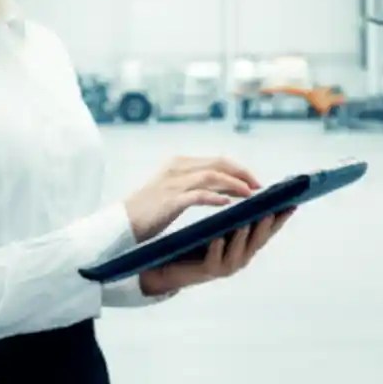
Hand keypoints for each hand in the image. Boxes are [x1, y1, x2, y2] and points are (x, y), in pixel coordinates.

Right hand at [124, 156, 260, 242]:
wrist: (122, 223)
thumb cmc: (151, 210)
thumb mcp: (174, 190)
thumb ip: (196, 184)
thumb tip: (227, 189)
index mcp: (180, 163)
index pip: (217, 160)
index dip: (239, 169)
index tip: (255, 181)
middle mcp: (177, 168)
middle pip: (219, 164)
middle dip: (242, 174)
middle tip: (260, 187)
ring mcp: (173, 183)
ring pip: (212, 176)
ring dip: (234, 184)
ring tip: (250, 195)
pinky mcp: (169, 200)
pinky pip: (197, 195)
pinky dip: (214, 197)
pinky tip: (227, 204)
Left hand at [138, 209, 295, 295]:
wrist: (168, 264)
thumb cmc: (196, 243)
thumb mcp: (219, 226)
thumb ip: (235, 215)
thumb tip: (248, 186)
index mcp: (245, 245)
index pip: (267, 230)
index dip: (280, 219)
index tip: (292, 203)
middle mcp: (239, 257)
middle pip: (257, 242)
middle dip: (265, 228)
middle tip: (272, 212)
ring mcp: (224, 266)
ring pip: (238, 253)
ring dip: (243, 238)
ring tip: (245, 223)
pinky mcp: (205, 271)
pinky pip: (214, 261)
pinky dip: (217, 250)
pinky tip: (217, 238)